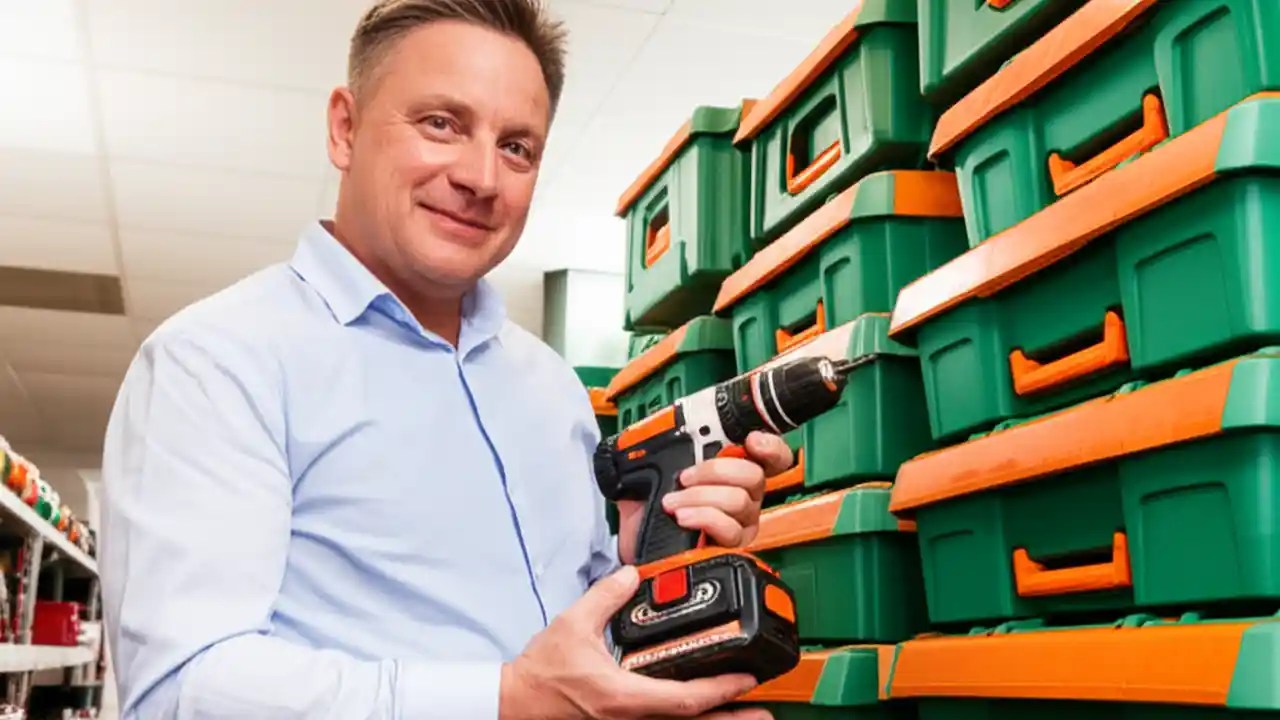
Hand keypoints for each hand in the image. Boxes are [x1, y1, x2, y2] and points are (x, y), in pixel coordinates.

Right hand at [499, 565, 772, 719]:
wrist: (518, 702)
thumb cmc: (542, 672)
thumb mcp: (572, 624)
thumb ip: (605, 596)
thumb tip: (633, 574)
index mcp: (623, 695)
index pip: (683, 698)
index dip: (720, 690)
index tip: (746, 678)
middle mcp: (631, 717)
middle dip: (733, 718)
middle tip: (765, 709)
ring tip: (750, 715)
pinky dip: (691, 717)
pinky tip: (706, 711)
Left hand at [617, 432, 792, 561]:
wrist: (633, 537)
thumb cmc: (651, 499)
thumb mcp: (656, 463)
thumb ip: (672, 442)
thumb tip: (673, 425)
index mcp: (734, 469)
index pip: (772, 457)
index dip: (770, 447)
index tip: (751, 441)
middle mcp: (745, 495)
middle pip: (754, 475)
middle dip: (715, 471)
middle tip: (684, 477)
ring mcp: (741, 523)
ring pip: (739, 501)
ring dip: (699, 497)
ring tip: (672, 502)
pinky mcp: (731, 547)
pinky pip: (730, 529)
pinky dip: (704, 518)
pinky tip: (683, 518)